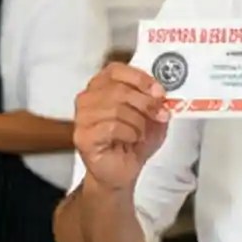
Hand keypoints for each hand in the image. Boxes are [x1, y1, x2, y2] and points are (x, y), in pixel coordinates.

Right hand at [73, 63, 169, 191]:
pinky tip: (131, 140)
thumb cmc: (133, 141)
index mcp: (101, 86)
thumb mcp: (151, 116)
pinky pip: (111, 127)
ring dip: (138, 123)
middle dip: (145, 103)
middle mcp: (87, 98)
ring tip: (141, 133)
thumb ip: (155, 101)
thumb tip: (160, 93)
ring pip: (116, 109)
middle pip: (119, 89)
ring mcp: (82, 118)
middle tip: (159, 115)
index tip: (159, 92)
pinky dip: (129, 134)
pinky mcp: (83, 137)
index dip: (140, 79)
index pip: (116, 70)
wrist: (122, 172)